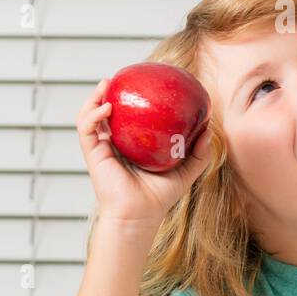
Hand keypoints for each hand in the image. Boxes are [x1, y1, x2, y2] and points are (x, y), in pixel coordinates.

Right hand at [76, 78, 213, 222]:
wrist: (140, 216)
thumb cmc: (159, 198)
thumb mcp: (185, 172)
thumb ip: (198, 153)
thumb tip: (209, 129)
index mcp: (131, 146)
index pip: (127, 118)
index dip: (129, 100)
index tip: (140, 84)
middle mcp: (114, 145)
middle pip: (105, 113)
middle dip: (108, 92)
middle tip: (120, 79)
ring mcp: (101, 149)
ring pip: (90, 116)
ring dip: (95, 97)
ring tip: (107, 84)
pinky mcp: (93, 154)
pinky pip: (87, 129)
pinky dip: (93, 114)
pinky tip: (107, 107)